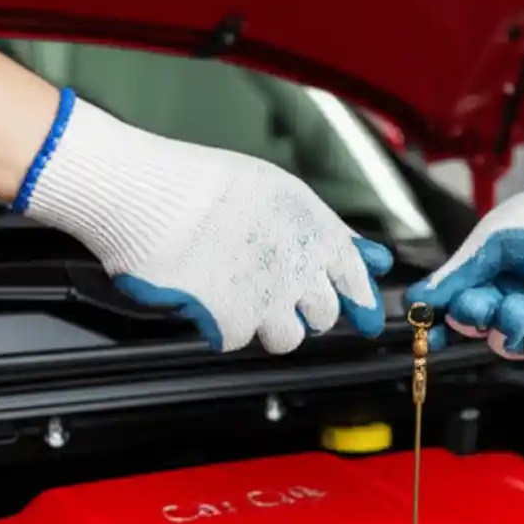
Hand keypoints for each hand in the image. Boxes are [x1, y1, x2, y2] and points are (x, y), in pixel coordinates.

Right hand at [16, 89, 390, 353]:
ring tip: (238, 293)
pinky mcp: (232, 324)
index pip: (355, 282)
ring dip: (267, 324)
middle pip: (324, 316)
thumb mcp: (281, 194)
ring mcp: (267, 301)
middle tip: (275, 290)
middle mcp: (300, 272)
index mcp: (318, 235)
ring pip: (287, 338)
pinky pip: (238, 339)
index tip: (366, 319)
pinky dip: (223, 324)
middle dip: (306, 310)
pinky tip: (207, 294)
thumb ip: (331, 231)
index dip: (360, 303)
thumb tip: (376, 259)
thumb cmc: (205, 184)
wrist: (147, 194)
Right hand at [406, 142, 523, 371]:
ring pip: (508, 345)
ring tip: (522, 301)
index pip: (460, 304)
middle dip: (475, 318)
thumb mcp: (495, 239)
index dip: (441, 317)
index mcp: (498, 271)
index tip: (424, 325)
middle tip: (484, 300)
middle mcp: (520, 296)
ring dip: (508, 326)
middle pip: (480, 329)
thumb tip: (417, 297)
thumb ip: (456, 273)